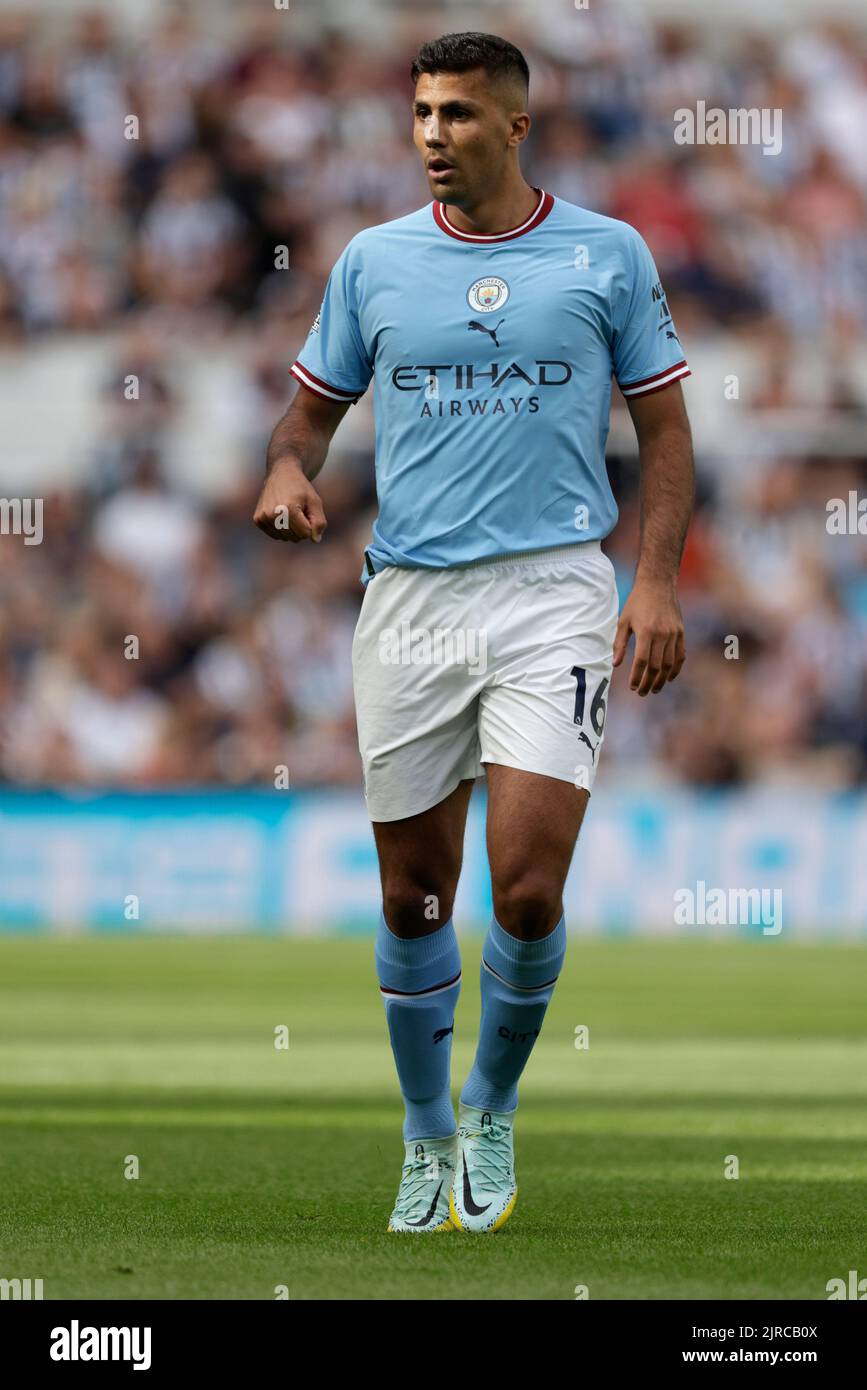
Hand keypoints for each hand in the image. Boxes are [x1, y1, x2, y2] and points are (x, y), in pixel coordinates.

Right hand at [253, 460, 326, 542]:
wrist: (281, 473)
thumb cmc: (301, 488)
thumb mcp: (315, 502)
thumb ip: (319, 522)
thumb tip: (315, 540)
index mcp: (288, 509)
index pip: (305, 534)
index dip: (310, 524)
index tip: (307, 510)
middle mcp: (272, 514)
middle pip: (295, 538)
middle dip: (301, 527)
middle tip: (298, 509)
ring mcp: (263, 517)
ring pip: (285, 538)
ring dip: (291, 529)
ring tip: (289, 511)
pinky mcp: (258, 520)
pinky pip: (276, 535)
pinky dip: (281, 529)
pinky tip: (281, 514)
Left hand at [612, 577, 684, 695]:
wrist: (658, 584)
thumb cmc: (637, 602)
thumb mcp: (623, 621)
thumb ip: (619, 644)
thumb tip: (616, 664)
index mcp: (646, 632)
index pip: (642, 661)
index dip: (637, 676)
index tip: (632, 686)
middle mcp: (662, 634)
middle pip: (656, 666)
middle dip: (649, 682)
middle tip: (641, 692)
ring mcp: (674, 634)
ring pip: (669, 664)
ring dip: (662, 680)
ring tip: (654, 689)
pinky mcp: (681, 632)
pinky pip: (680, 655)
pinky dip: (676, 669)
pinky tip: (669, 678)